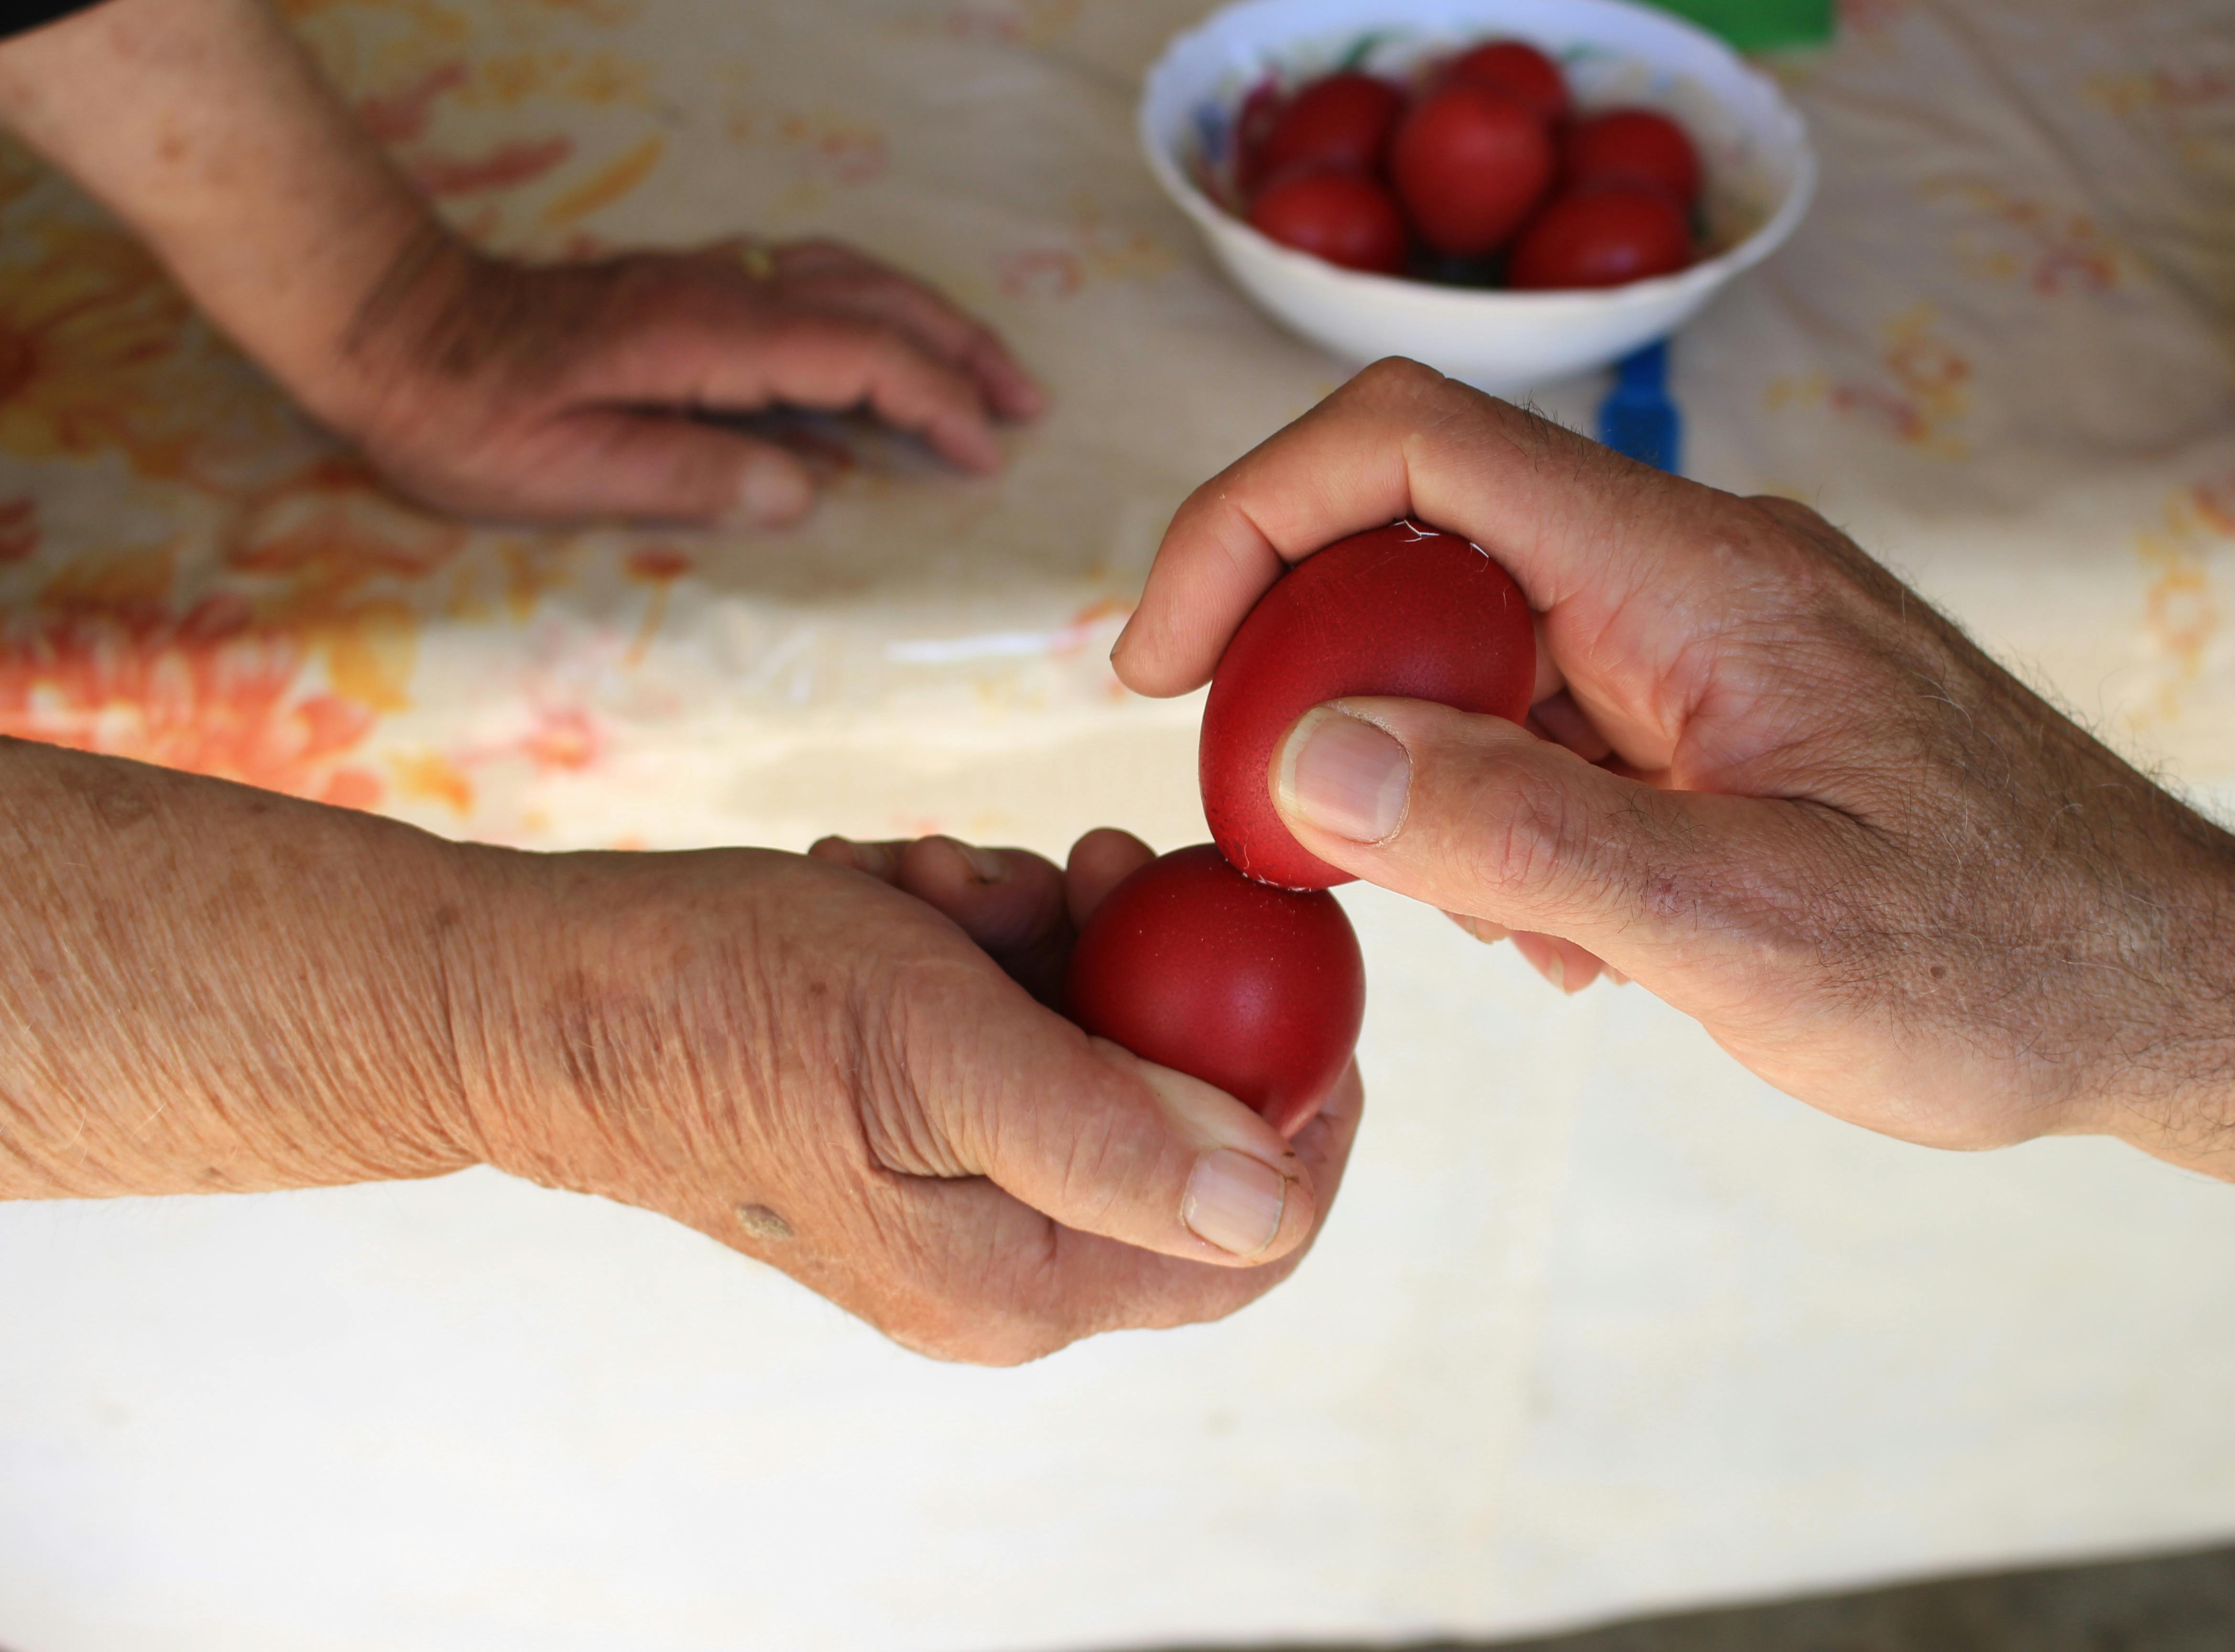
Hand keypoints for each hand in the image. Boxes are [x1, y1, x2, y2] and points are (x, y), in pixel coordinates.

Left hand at [330, 232, 1045, 524]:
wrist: (390, 328)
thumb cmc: (464, 414)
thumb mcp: (563, 472)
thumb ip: (688, 475)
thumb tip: (801, 492)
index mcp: (702, 336)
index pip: (855, 354)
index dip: (932, 403)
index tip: (981, 456)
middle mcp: (717, 288)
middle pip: (874, 300)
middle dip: (960, 349)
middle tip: (1025, 405)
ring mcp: (705, 276)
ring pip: (850, 275)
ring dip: (928, 318)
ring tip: (984, 369)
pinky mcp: (690, 282)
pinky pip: (813, 274)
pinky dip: (875, 302)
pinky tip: (888, 334)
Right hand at [447, 827, 1357, 1362]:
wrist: (537, 996)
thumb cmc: (714, 1013)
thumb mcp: (931, 1053)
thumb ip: (1108, 1139)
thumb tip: (1268, 1202)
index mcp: (1020, 1280)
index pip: (1252, 1232)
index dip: (1308, 1095)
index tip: (1292, 957)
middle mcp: (1001, 1252)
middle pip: (1178, 1107)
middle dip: (1143, 965)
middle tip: (1086, 866)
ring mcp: (954, 1177)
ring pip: (1092, 1028)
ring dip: (1038, 926)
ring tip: (937, 884)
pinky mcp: (910, 1107)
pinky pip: (1006, 1004)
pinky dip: (971, 928)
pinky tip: (894, 891)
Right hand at [1112, 362, 2234, 1275]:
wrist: (2168, 992)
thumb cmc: (1998, 964)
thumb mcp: (1750, 929)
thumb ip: (1526, 837)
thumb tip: (1308, 757)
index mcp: (1690, 576)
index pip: (1413, 446)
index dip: (1248, 522)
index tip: (1160, 660)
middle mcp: (1690, 573)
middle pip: (1419, 546)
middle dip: (1315, 682)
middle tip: (1292, 837)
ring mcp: (1705, 637)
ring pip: (1476, 649)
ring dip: (1428, 780)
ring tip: (1518, 934)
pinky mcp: (1720, 708)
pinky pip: (1553, 720)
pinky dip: (1512, 819)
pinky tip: (1579, 940)